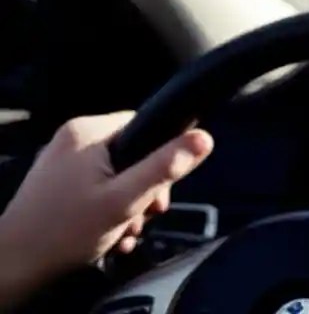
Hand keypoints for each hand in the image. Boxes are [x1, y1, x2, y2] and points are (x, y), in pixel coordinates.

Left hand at [0, 112, 213, 305]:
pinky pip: (95, 187)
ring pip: (115, 175)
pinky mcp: (54, 184)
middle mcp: (72, 139)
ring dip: (128, 205)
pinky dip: (107, 209)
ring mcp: (60, 162)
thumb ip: (165, 168)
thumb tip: (204, 138)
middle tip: (141, 217)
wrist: (12, 267)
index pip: (144, 126)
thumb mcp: (125, 200)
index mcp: (87, 132)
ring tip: (122, 232)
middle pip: (132, 154)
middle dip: (144, 190)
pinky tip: (108, 235)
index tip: (161, 190)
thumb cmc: (65, 232)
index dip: (162, 157)